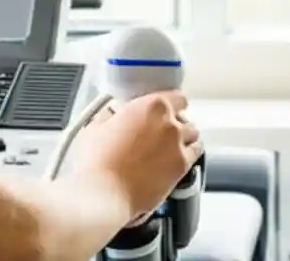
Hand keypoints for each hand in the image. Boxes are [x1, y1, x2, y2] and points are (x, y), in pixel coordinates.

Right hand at [68, 92, 202, 219]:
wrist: (105, 192)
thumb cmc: (97, 160)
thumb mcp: (95, 127)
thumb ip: (111, 116)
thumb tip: (113, 116)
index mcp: (150, 106)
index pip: (176, 97)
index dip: (169, 103)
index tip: (160, 109)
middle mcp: (169, 124)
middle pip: (184, 118)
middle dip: (172, 122)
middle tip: (155, 131)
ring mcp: (178, 147)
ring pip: (193, 136)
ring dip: (183, 138)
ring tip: (167, 146)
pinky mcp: (182, 168)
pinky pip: (195, 156)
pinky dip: (187, 155)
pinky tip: (172, 160)